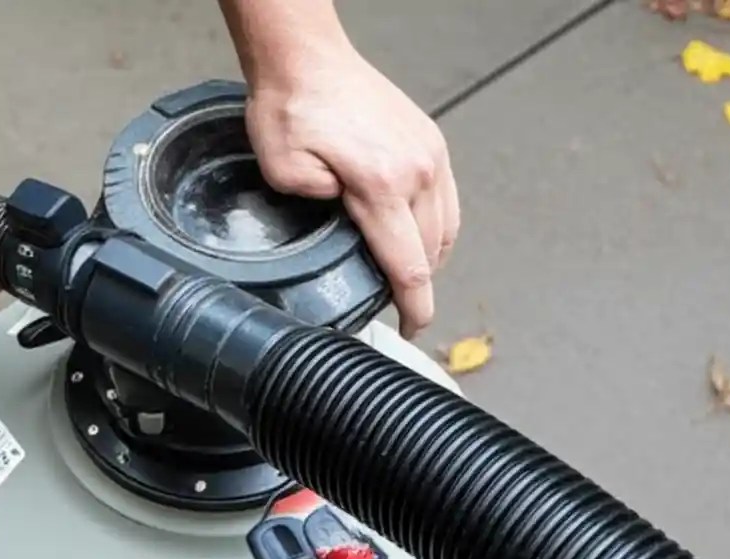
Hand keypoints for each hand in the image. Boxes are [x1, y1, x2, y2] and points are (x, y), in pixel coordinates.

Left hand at [245, 43, 459, 337]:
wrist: (308, 58)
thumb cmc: (292, 105)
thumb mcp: (280, 169)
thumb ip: (310, 205)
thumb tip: (340, 223)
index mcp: (381, 184)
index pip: (410, 266)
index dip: (414, 308)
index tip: (411, 328)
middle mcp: (416, 170)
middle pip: (431, 253)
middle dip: (417, 287)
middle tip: (398, 307)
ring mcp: (430, 154)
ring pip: (446, 229)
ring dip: (431, 260)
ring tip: (407, 278)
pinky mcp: (431, 141)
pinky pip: (448, 200)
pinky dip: (438, 228)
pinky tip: (419, 238)